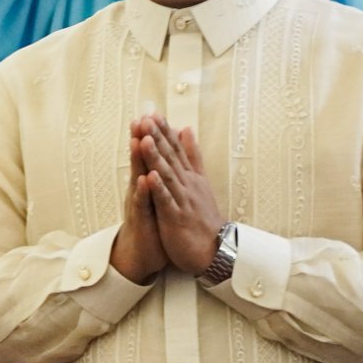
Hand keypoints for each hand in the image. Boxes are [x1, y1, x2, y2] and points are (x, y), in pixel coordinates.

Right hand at [110, 123, 167, 283]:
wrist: (140, 254)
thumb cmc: (150, 224)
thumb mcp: (156, 196)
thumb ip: (159, 175)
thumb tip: (163, 156)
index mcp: (147, 182)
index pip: (148, 155)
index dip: (151, 135)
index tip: (153, 113)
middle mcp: (139, 189)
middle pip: (140, 160)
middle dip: (140, 138)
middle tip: (140, 117)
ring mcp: (138, 203)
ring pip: (137, 177)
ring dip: (137, 159)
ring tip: (138, 140)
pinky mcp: (140, 220)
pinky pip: (141, 204)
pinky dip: (142, 191)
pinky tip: (143, 179)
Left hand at [141, 117, 224, 274]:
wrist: (216, 249)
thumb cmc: (204, 216)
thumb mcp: (199, 180)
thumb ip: (192, 155)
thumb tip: (187, 129)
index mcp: (190, 176)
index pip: (176, 149)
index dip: (164, 131)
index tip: (153, 112)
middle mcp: (187, 184)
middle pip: (171, 157)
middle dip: (158, 137)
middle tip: (147, 117)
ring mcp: (182, 200)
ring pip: (168, 175)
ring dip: (156, 157)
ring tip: (146, 139)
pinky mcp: (176, 217)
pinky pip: (167, 201)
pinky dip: (159, 188)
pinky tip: (150, 176)